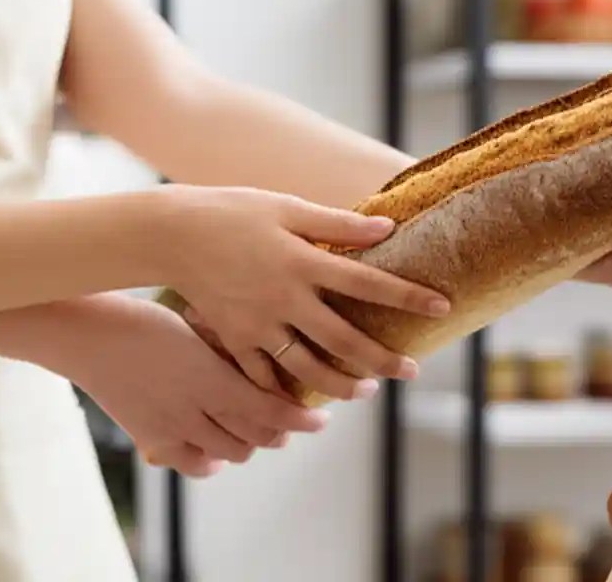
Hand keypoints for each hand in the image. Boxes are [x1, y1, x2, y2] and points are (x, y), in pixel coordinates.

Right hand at [69, 296, 329, 477]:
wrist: (89, 334)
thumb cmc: (145, 316)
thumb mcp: (198, 326)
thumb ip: (228, 349)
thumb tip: (260, 356)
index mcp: (214, 375)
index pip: (272, 410)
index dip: (301, 419)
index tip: (322, 419)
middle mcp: (199, 408)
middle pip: (256, 436)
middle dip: (278, 430)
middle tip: (288, 420)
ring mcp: (175, 428)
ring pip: (231, 453)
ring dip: (249, 444)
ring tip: (255, 430)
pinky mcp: (152, 439)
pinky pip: (193, 465)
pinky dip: (211, 463)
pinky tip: (216, 453)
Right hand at [159, 184, 450, 401]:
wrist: (170, 233)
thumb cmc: (231, 211)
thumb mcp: (286, 207)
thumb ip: (336, 223)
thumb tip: (387, 229)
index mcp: (302, 261)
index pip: (367, 283)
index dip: (407, 296)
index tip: (442, 307)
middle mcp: (284, 298)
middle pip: (344, 339)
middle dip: (382, 359)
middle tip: (411, 370)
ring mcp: (257, 324)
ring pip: (307, 368)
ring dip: (342, 385)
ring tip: (367, 391)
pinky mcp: (233, 339)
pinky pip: (262, 376)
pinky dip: (283, 394)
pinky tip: (304, 403)